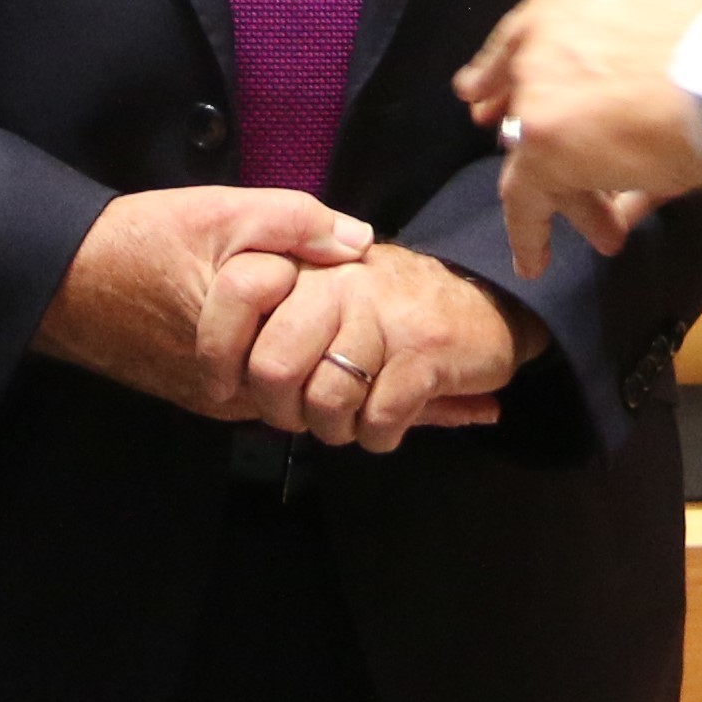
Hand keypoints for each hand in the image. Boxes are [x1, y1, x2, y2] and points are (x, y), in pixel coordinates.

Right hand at [34, 187, 374, 419]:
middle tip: (274, 271)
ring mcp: (218, 402)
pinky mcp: (205, 400)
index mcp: (239, 342)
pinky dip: (263, 346)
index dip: (298, 271)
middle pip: (306, 351)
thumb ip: (294, 220)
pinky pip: (260, 380)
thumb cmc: (137, 241)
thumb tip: (360, 240)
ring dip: (284, 328)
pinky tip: (243, 314)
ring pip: (286, 369)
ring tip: (258, 290)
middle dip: (301, 308)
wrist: (62, 280)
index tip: (269, 252)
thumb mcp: (218, 211)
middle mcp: (231, 390)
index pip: (310, 315)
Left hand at [236, 240, 537, 450]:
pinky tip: (391, 419)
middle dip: (284, 410)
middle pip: (274, 367)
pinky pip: (378, 418)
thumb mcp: (329, 301)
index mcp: (309, 266)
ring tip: (356, 415)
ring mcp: (383, 316)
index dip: (220, 354)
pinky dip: (380, 435)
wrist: (486, 304)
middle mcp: (340, 283)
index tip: (227, 386)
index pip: (236, 293)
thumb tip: (216, 379)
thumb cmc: (393, 312)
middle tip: (307, 413)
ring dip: (338, 428)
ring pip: (326, 402)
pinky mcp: (424, 353)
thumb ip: (276, 324)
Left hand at [457, 0, 701, 278]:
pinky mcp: (544, 143)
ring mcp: (538, 91)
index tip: (482, 98)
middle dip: (526, 128)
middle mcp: (542, 40)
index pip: (520, 38)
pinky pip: (527, 198)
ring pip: (535, 149)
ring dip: (567, 188)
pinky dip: (530, 231)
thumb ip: (640, 21)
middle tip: (515, 147)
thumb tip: (641, 51)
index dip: (502, 73)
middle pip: (524, 96)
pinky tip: (535, 259)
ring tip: (600, 230)